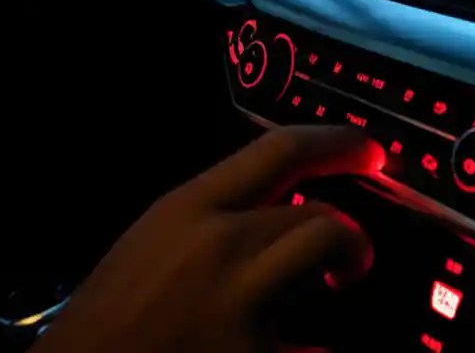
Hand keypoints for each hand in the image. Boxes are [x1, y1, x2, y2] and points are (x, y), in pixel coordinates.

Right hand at [29, 126, 384, 352]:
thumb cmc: (107, 323)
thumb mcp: (153, 244)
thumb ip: (210, 224)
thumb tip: (272, 218)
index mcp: (187, 210)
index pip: (279, 151)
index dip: (335, 142)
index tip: (368, 150)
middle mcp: (219, 247)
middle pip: (317, 213)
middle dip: (348, 231)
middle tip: (348, 254)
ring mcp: (240, 303)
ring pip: (327, 248)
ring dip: (350, 259)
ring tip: (341, 282)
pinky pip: (317, 338)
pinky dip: (322, 339)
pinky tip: (311, 343)